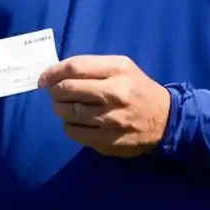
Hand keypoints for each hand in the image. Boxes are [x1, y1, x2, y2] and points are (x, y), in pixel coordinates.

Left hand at [38, 55, 171, 157]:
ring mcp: (111, 121)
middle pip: (68, 90)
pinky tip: (76, 121)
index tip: (43, 78)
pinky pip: (74, 133)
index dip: (53, 72)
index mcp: (119, 71)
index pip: (75, 68)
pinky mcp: (108, 142)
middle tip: (54, 92)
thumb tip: (54, 73)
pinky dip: (69, 125)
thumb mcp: (122, 67)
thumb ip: (91, 66)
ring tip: (65, 106)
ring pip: (68, 113)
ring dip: (60, 108)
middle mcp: (115, 95)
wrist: (166, 120)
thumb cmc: (138, 88)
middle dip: (54, 90)